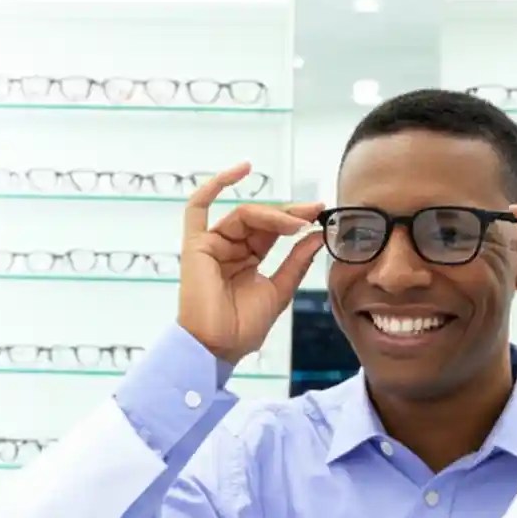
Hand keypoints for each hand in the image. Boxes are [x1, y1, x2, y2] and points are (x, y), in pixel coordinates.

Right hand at [178, 162, 323, 364]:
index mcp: (247, 259)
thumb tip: (318, 234)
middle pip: (260, 219)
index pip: (272, 230)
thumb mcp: (280, 290)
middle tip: (313, 211)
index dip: (295, 220)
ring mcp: (211, 245)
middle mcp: (229, 248)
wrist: (218, 348)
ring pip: (244, 215)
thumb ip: (296, 261)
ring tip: (295, 222)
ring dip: (271, 214)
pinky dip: (217, 184)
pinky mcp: (196, 246)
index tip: (320, 213)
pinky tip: (242, 170)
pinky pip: (199, 207)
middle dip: (288, 213)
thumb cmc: (242, 328)